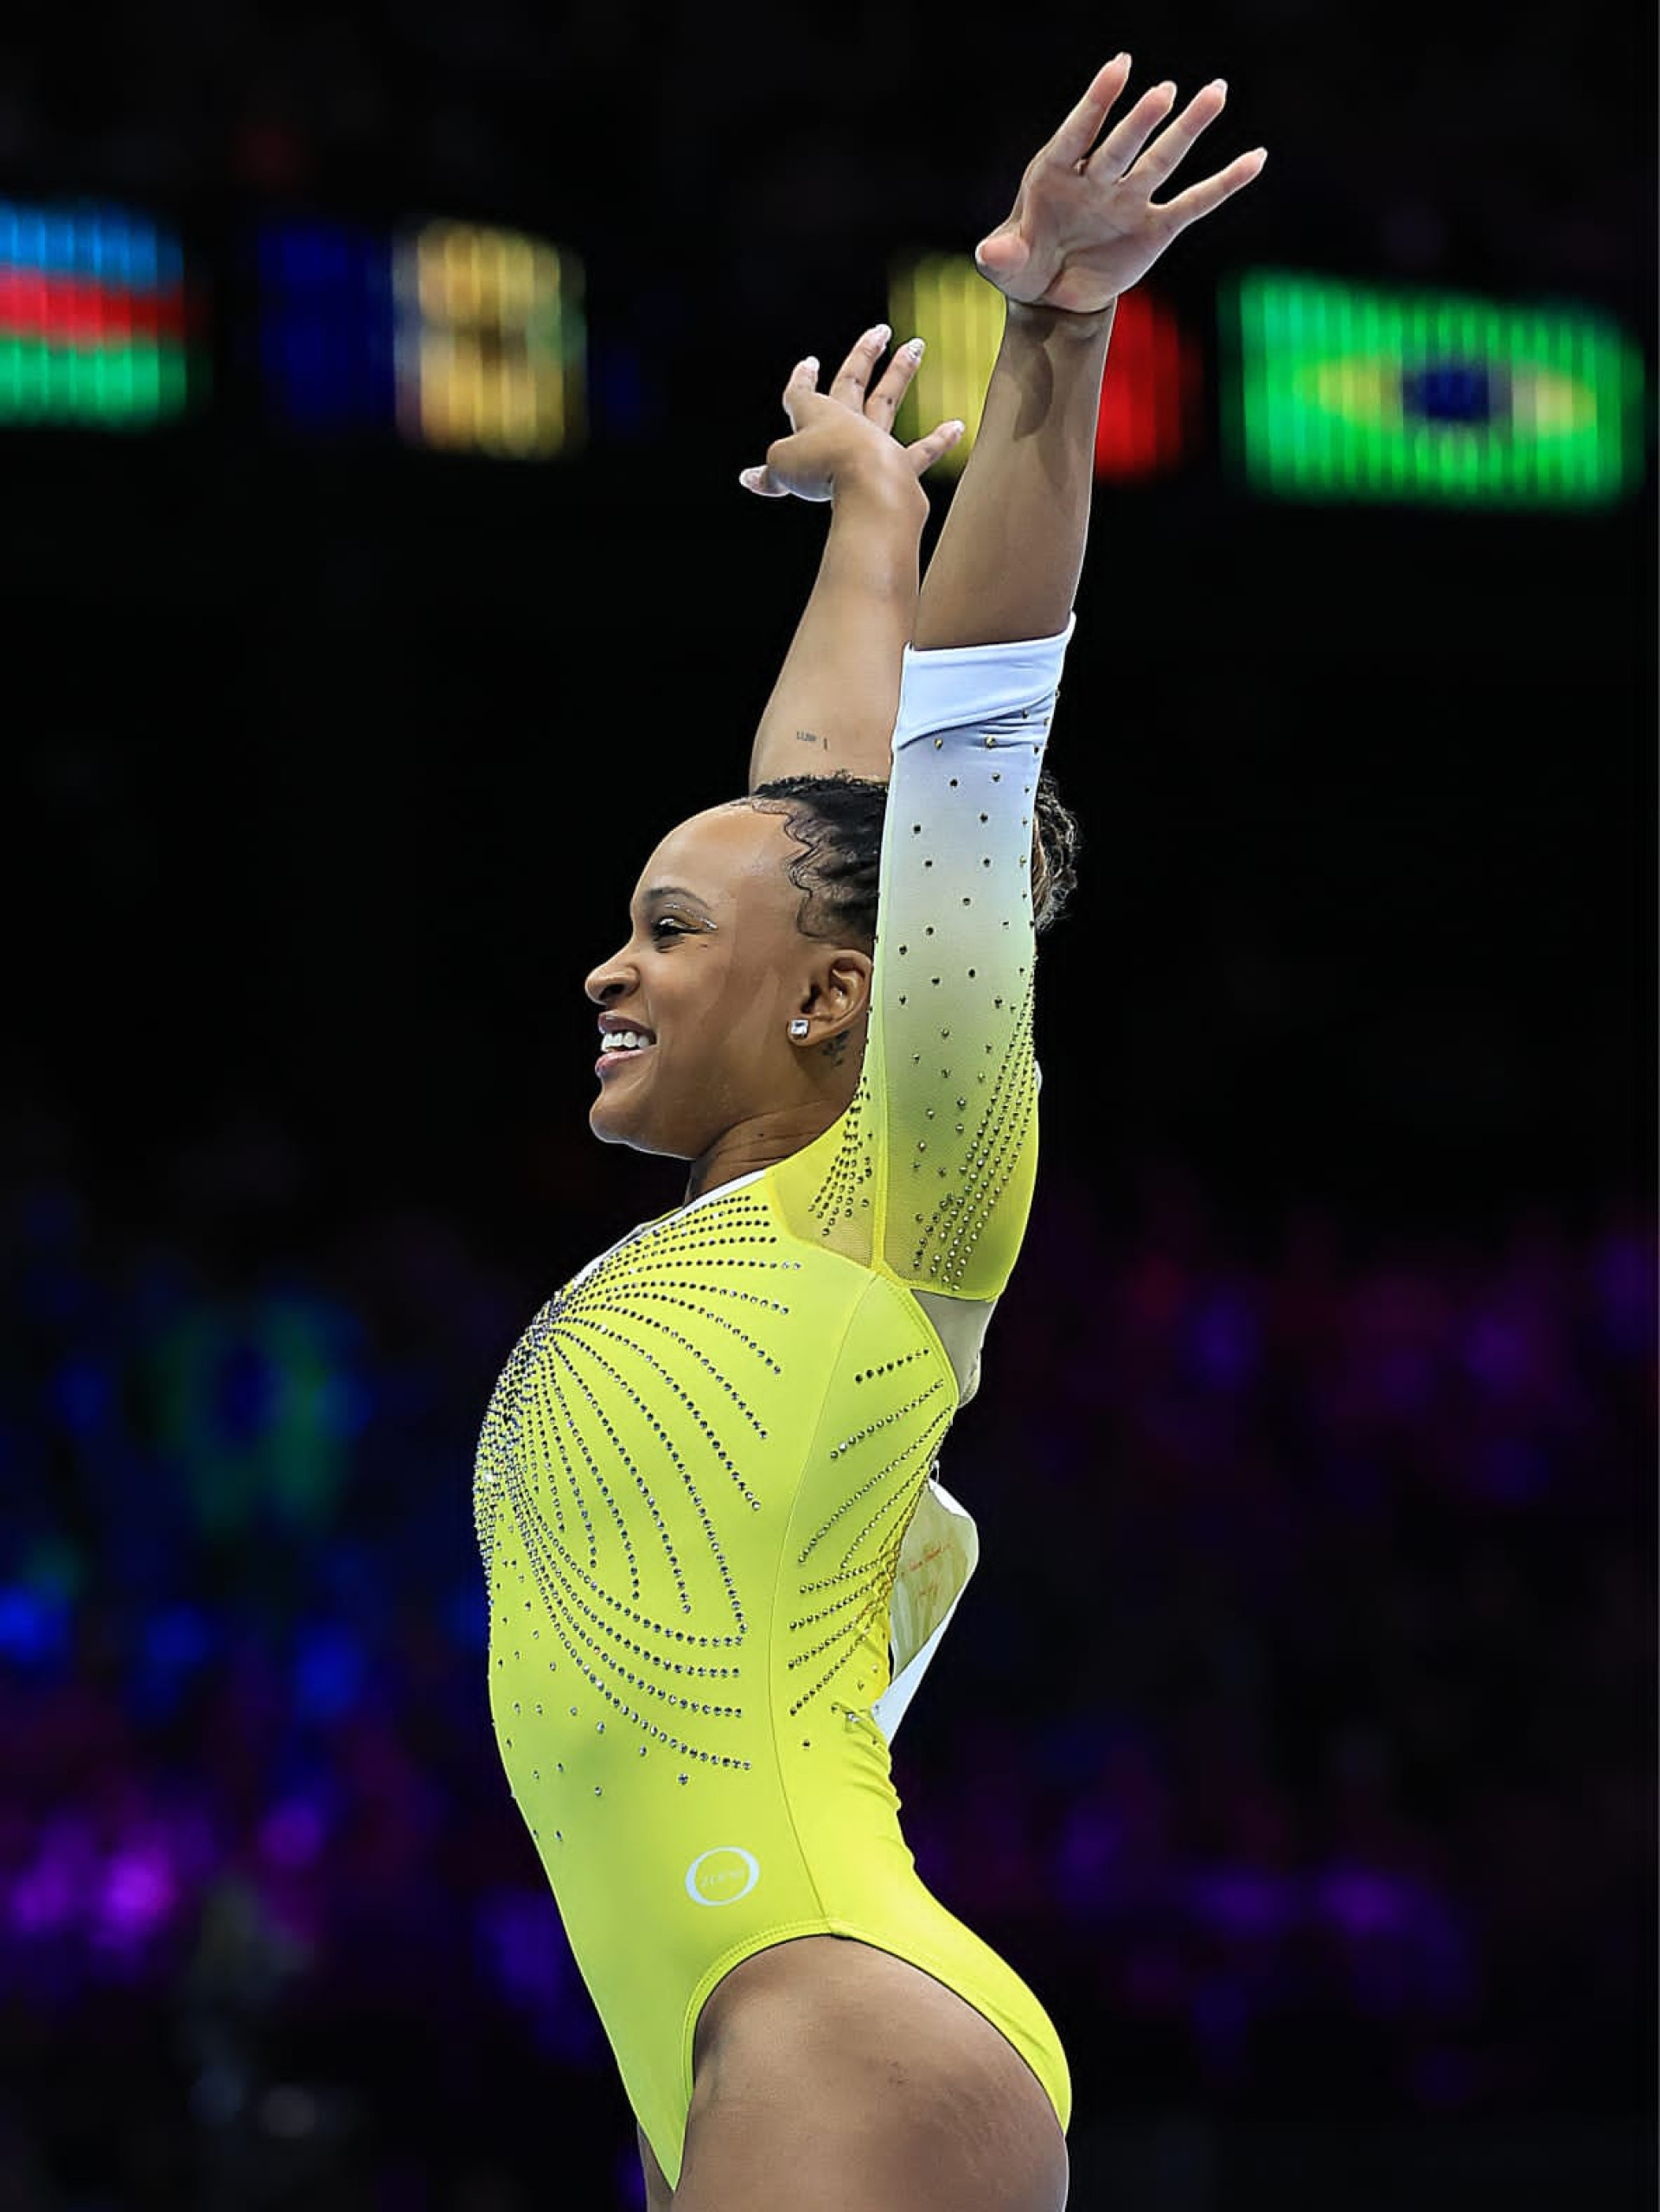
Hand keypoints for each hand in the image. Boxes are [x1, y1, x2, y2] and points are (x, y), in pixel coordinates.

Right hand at [739, 324, 964, 501]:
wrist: (865, 485)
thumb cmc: (821, 470)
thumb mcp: (782, 470)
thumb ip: (769, 474)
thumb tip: (751, 478)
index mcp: (814, 415)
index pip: (803, 393)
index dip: (802, 380)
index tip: (809, 363)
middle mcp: (847, 421)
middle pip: (854, 381)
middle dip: (864, 354)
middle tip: (881, 330)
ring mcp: (877, 440)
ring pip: (889, 399)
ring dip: (901, 372)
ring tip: (916, 346)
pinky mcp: (902, 466)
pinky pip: (923, 451)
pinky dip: (941, 439)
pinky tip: (958, 426)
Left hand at [974, 55, 1267, 315]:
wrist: (1053, 295)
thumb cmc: (1024, 266)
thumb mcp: (1005, 264)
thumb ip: (999, 254)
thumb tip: (991, 252)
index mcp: (1057, 173)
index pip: (1078, 132)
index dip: (1097, 101)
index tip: (1119, 66)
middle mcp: (1098, 178)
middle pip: (1123, 144)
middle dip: (1141, 121)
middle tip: (1164, 93)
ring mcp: (1129, 199)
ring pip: (1162, 160)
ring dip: (1188, 129)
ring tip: (1216, 92)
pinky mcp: (1155, 227)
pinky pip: (1194, 203)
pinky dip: (1224, 183)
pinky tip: (1254, 159)